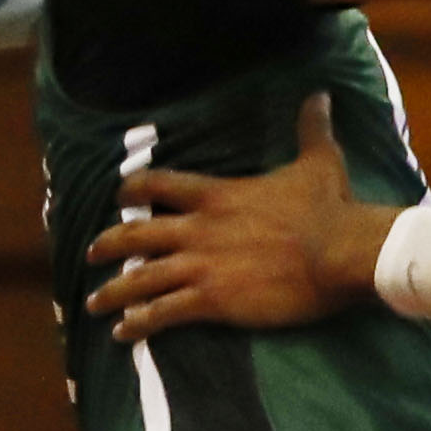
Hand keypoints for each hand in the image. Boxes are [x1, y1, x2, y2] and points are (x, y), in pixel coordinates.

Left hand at [83, 94, 394, 340]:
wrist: (340, 252)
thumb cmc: (330, 209)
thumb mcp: (319, 162)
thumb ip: (310, 129)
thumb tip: (320, 96)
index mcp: (218, 195)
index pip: (160, 185)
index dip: (134, 189)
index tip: (118, 197)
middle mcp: (199, 229)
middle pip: (137, 233)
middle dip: (108, 244)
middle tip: (90, 253)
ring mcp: (202, 265)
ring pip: (140, 277)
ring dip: (112, 292)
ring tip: (93, 304)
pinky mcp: (213, 300)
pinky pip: (162, 313)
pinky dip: (137, 323)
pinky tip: (121, 333)